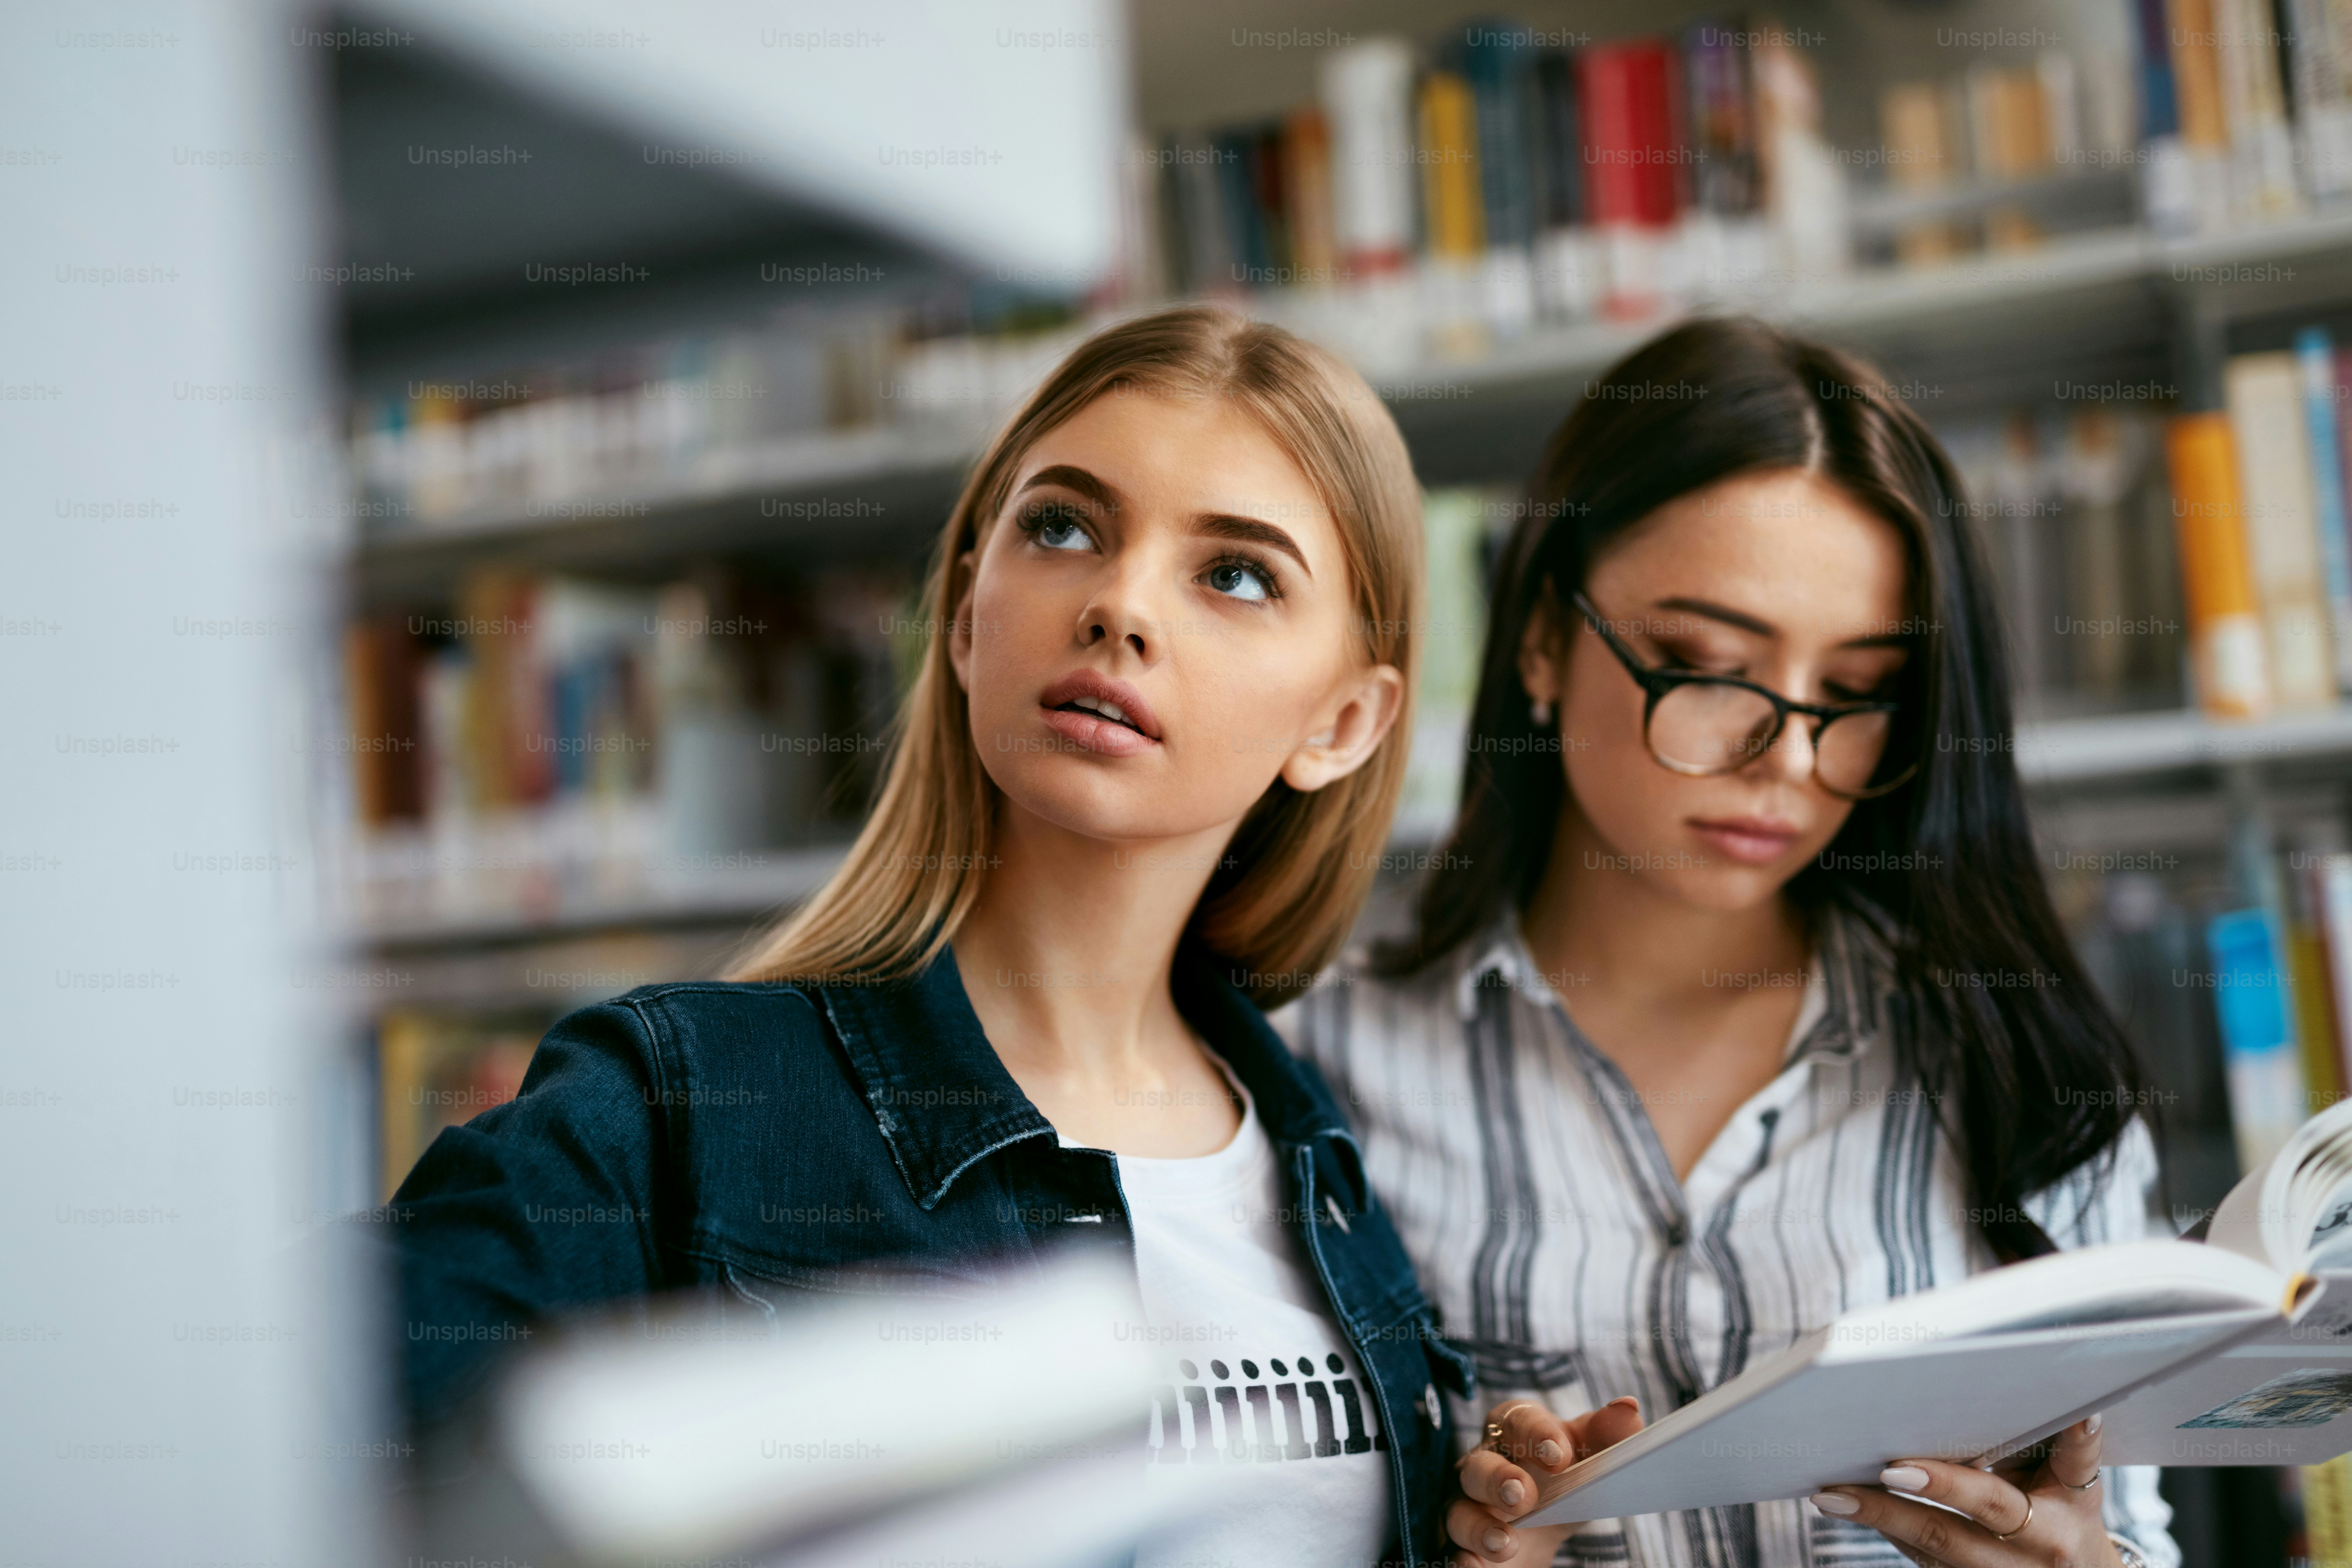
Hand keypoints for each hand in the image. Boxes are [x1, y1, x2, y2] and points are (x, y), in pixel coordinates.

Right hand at [1447, 1394, 1643, 1563]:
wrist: (1542, 1527)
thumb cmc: (1564, 1478)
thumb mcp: (1590, 1458)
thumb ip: (1608, 1435)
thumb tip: (1627, 1407)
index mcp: (1515, 1434)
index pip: (1516, 1420)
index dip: (1535, 1434)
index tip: (1560, 1455)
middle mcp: (1484, 1466)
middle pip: (1477, 1465)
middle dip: (1496, 1478)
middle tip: (1521, 1495)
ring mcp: (1470, 1507)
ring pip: (1459, 1511)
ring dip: (1479, 1527)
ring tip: (1505, 1544)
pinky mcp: (1465, 1545)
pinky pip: (1454, 1551)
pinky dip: (1461, 1560)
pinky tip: (1472, 1567)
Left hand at [1807, 1415, 2123, 1567]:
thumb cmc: (2064, 1506)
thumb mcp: (2070, 1476)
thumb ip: (2047, 1440)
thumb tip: (1992, 1385)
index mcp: (2074, 1503)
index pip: (2067, 1462)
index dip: (2054, 1439)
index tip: (2033, 1419)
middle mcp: (2042, 1543)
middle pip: (1984, 1511)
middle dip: (1934, 1488)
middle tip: (1887, 1467)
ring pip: (1939, 1545)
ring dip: (1882, 1517)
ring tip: (1832, 1493)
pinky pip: (1923, 1558)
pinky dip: (1887, 1528)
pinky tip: (1849, 1505)